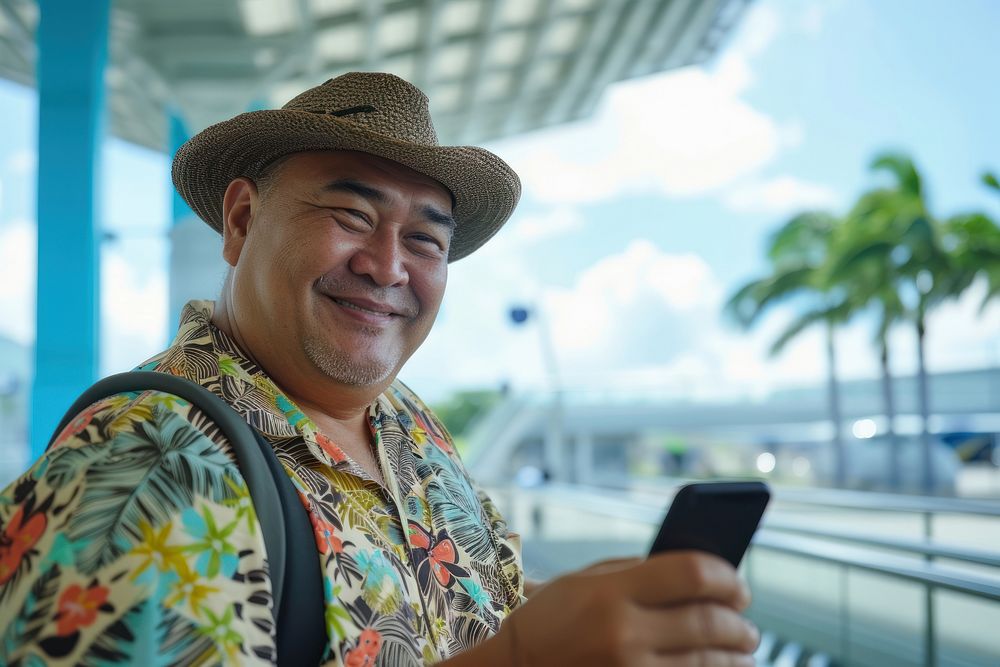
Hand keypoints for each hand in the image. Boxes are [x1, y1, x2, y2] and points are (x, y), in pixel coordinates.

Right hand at [498, 552, 757, 666]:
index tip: (739, 587)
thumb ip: (638, 573)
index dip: (728, 578)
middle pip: (709, 623)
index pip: (693, 573)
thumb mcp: (585, 581)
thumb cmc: (553, 620)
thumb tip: (702, 576)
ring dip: (736, 660)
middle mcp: (623, 633)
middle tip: (748, 628)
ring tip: (741, 655)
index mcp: (612, 592)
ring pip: (708, 665)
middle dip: (740, 626)